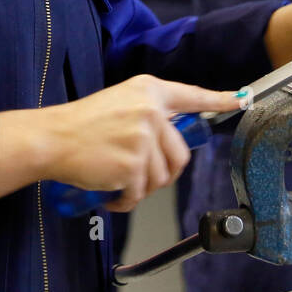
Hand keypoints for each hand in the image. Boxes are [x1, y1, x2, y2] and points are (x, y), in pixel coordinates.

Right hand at [31, 75, 242, 211]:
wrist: (51, 138)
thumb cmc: (80, 124)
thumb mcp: (120, 102)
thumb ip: (149, 112)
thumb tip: (172, 136)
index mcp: (149, 91)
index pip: (192, 95)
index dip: (219, 100)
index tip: (240, 99)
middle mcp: (151, 110)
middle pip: (180, 154)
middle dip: (163, 172)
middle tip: (139, 174)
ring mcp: (144, 137)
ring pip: (162, 177)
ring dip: (141, 188)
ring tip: (118, 181)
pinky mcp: (133, 164)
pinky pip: (140, 193)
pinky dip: (126, 200)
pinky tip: (110, 193)